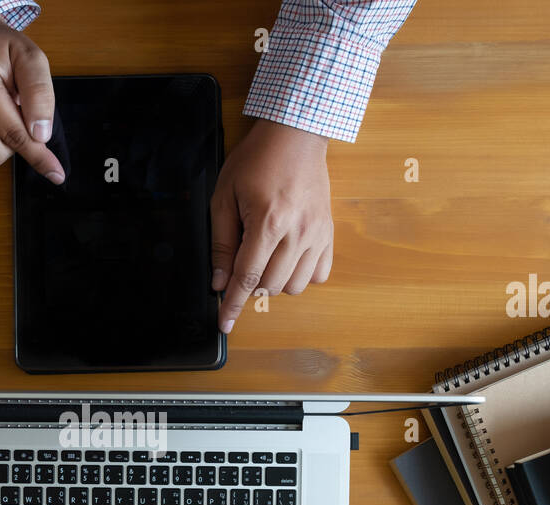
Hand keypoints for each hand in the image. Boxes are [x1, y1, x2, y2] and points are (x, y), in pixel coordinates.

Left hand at [210, 119, 333, 332]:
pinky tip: (288, 259)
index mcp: (268, 222)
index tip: (225, 324)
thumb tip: (220, 282)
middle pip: (271, 286)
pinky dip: (301, 275)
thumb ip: (222, 242)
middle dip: (251, 285)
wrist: (295, 135)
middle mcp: (297, 232)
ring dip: (275, 283)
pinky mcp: (329, 232)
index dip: (233, 305)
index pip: (247, 277)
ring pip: (295, 286)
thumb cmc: (256, 161)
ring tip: (265, 258)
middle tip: (242, 262)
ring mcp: (317, 233)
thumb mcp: (225, 196)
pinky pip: (319, 275)